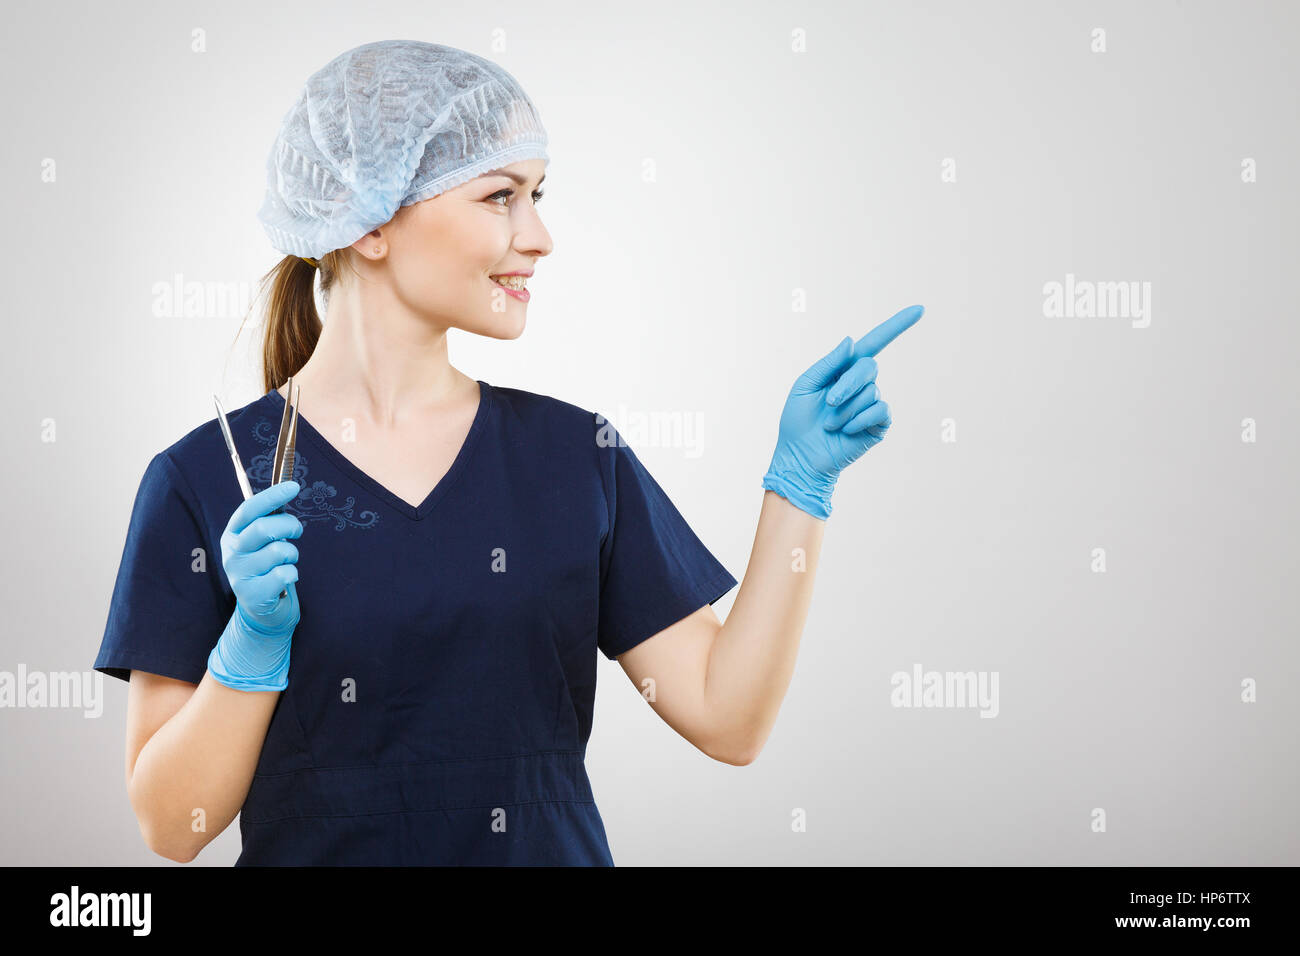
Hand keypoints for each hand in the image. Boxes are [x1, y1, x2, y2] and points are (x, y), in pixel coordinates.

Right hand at [207, 480, 303, 691]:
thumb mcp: (263, 542)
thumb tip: (288, 488)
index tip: (295, 487)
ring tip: (286, 561)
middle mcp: (232, 552)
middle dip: (289, 526)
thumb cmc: (267, 567)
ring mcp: (239, 574)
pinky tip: (284, 580)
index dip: (272, 496)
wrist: (263, 610)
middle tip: (297, 531)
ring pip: (278, 551)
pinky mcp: (253, 594)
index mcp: (233, 534)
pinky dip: (292, 574)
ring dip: (292, 554)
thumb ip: (270, 520)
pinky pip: (285, 573)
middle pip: (264, 528)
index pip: (249, 509)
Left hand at [761, 305, 922, 518]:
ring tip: (830, 424)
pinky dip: (859, 419)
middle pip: (870, 367)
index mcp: (843, 370)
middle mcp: (860, 384)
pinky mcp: (878, 424)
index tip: (919, 309)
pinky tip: (846, 431)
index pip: (874, 343)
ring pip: (871, 392)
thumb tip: (852, 341)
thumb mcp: (806, 385)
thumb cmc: (798, 421)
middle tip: (829, 402)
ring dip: (846, 409)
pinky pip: (880, 411)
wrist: (800, 457)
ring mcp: (871, 404)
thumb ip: (829, 363)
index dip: (896, 326)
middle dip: (847, 384)